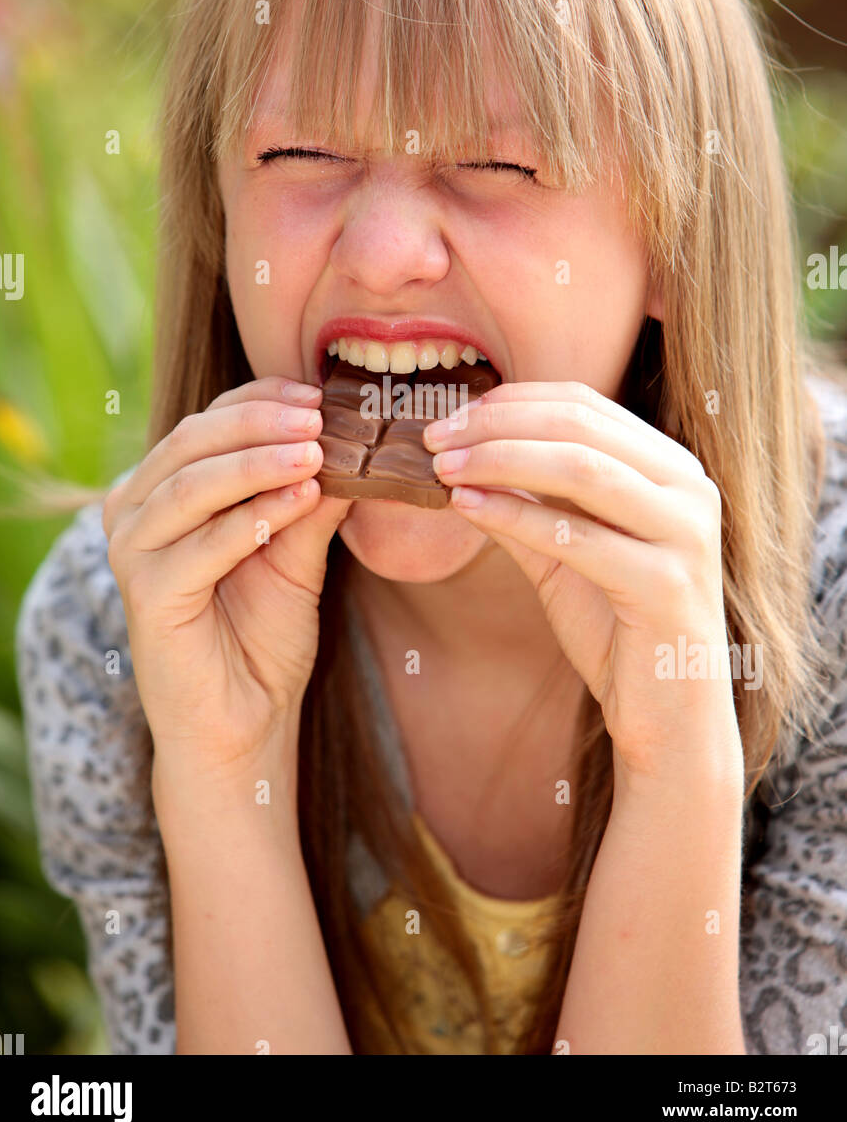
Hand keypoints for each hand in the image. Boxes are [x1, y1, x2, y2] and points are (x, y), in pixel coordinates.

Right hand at [103, 375, 350, 779]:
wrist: (245, 723)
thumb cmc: (263, 636)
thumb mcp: (296, 552)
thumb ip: (310, 496)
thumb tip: (352, 436)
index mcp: (162, 490)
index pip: (208, 422)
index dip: (262, 401)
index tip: (319, 393)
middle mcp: (134, 511)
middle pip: (194, 442)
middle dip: (261, 423)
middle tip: (321, 416)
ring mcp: (132, 553)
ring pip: (195, 484)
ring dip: (259, 462)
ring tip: (317, 452)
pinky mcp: (146, 595)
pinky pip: (203, 544)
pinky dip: (255, 517)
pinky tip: (302, 498)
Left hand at [424, 381, 743, 782]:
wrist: (670, 719)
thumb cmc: (618, 628)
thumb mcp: (562, 553)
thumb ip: (523, 501)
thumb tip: (456, 457)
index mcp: (670, 467)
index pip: (582, 404)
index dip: (508, 402)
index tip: (447, 418)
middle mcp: (689, 488)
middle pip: (578, 426)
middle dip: (494, 424)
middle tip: (431, 438)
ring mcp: (684, 535)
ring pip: (580, 468)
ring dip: (498, 459)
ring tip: (442, 468)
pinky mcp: (666, 585)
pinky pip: (577, 537)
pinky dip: (515, 514)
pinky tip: (466, 508)